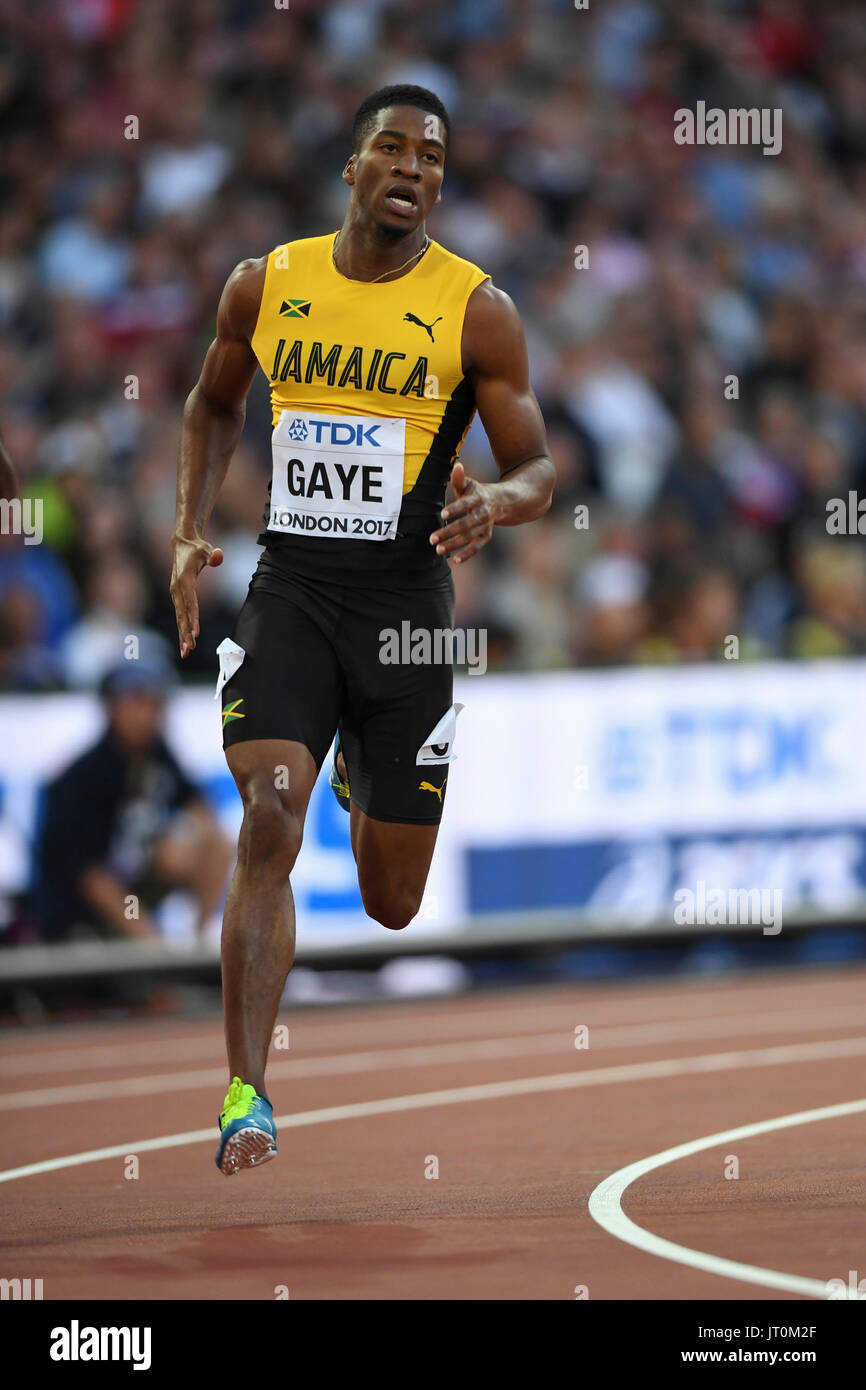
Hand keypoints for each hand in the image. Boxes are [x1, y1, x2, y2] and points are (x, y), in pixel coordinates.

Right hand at [170, 534, 222, 656]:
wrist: (182, 543)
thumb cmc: (197, 548)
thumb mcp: (206, 549)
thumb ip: (213, 555)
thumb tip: (219, 556)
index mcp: (184, 580)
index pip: (191, 603)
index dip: (194, 619)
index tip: (196, 634)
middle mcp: (177, 589)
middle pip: (182, 615)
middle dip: (185, 633)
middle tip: (190, 649)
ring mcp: (175, 593)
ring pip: (179, 618)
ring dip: (182, 635)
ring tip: (186, 652)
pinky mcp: (176, 596)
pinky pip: (180, 615)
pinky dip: (182, 628)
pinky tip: (185, 642)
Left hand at [429, 461, 499, 563]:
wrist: (502, 502)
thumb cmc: (478, 493)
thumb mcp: (470, 484)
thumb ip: (459, 478)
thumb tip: (457, 466)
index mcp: (478, 498)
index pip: (466, 504)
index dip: (455, 509)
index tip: (442, 513)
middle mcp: (483, 513)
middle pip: (466, 524)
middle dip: (449, 532)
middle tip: (432, 538)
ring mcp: (485, 526)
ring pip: (470, 537)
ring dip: (454, 544)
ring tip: (438, 550)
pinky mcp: (486, 536)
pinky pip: (477, 547)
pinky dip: (468, 554)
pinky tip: (456, 560)